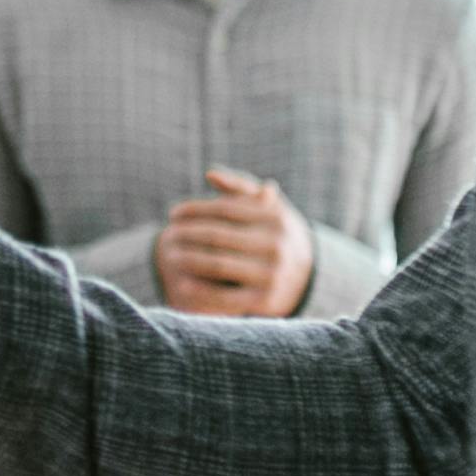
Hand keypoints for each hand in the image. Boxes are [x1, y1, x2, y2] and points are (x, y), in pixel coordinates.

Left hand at [155, 167, 314, 318]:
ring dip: (188, 259)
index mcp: (275, 218)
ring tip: (169, 255)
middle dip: (187, 234)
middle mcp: (276, 245)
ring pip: (217, 264)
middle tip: (168, 234)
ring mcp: (271, 274)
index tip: (173, 213)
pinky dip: (200, 290)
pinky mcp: (264, 300)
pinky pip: (224, 296)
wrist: (307, 276)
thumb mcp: (268, 207)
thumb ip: (240, 187)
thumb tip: (210, 174)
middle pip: (218, 236)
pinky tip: (182, 283)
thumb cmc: (275, 233)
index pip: (225, 209)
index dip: (195, 209)